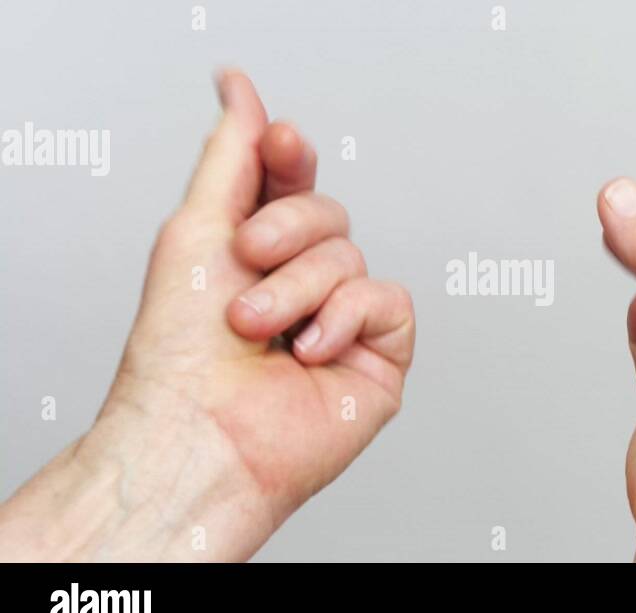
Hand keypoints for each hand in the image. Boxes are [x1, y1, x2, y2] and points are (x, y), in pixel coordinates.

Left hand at [0, 71, 414, 560]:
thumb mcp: (199, 228)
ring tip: (262, 331)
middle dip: (285, 233)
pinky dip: (345, 320)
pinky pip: (389, 301)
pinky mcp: (378, 356)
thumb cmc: (181, 351)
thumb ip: (233, 156)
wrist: (201, 434)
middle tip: (248, 263)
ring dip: (298, 290)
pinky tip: (310, 352)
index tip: (279, 143)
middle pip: (327, 213)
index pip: (291, 184)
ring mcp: (342, 321)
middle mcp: (301, 285)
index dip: (290, 159)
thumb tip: (241, 89)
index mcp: (257, 254)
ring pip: (352, 257)